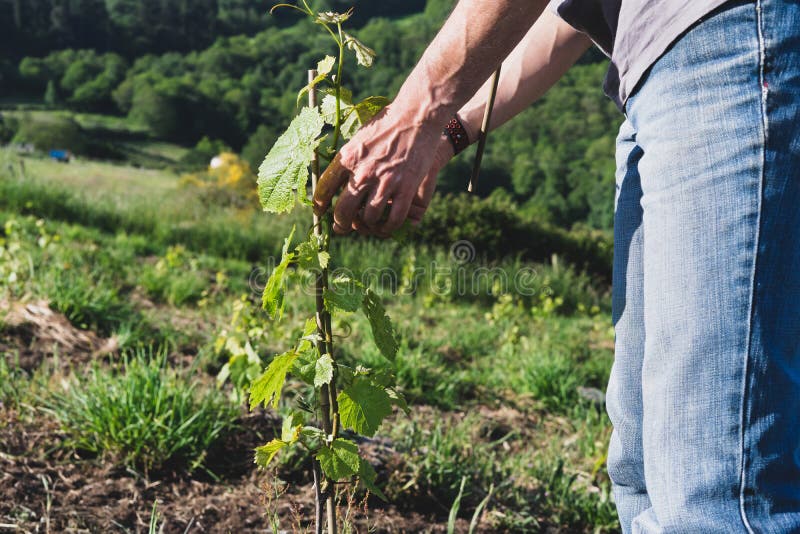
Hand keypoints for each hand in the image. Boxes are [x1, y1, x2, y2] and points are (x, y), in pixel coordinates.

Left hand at [313, 102, 449, 236]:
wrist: (417, 115)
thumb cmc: (387, 123)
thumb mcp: (359, 137)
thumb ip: (348, 159)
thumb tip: (337, 178)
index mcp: (347, 158)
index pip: (324, 189)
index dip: (319, 205)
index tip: (319, 212)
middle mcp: (363, 172)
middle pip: (343, 211)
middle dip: (341, 223)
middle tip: (342, 226)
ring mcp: (385, 182)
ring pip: (369, 218)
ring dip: (368, 224)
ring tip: (369, 221)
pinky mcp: (405, 188)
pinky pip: (394, 219)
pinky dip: (389, 227)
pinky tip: (388, 225)